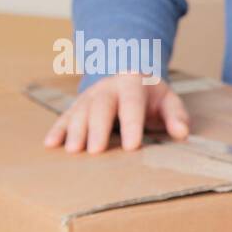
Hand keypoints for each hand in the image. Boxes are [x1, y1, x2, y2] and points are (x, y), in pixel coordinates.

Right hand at [43, 72, 189, 153]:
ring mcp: (90, 96)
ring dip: (75, 131)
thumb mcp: (169, 101)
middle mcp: (107, 87)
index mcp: (132, 84)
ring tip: (73, 151)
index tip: (131, 147)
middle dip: (97, 129)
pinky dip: (57, 130)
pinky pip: (65, 117)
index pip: (131, 104)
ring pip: (80, 111)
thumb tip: (182, 133)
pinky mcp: (78, 106)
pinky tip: (50, 143)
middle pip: (100, 107)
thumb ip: (176, 116)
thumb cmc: (153, 97)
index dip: (131, 125)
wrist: (131, 79)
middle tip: (96, 151)